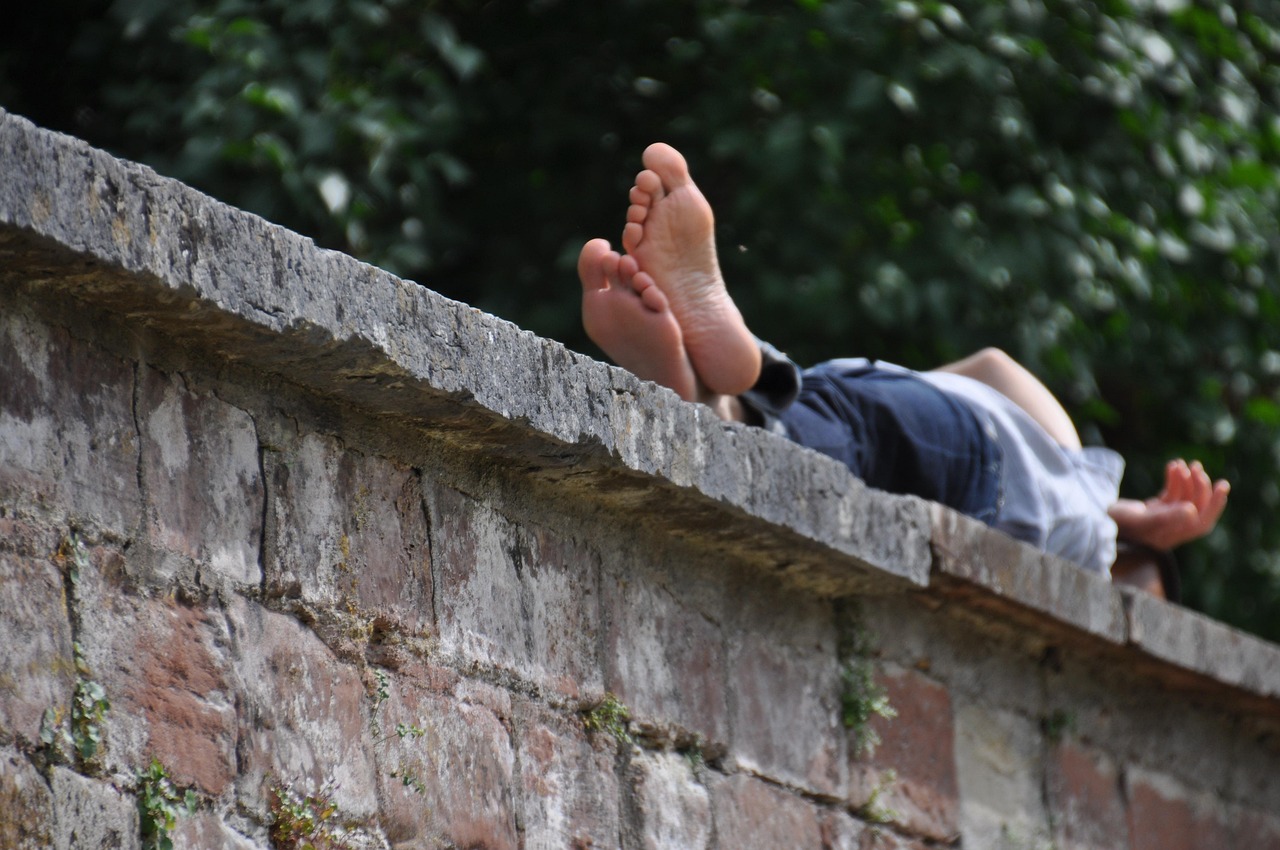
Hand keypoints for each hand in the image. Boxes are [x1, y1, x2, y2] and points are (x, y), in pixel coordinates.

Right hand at [1108, 459, 1229, 551]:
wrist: (1092, 519)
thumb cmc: (1114, 522)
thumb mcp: (1139, 519)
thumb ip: (1165, 517)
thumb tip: (1193, 511)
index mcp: (1170, 535)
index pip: (1200, 522)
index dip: (1214, 505)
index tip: (1222, 484)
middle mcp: (1169, 529)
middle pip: (1194, 508)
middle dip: (1199, 486)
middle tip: (1196, 466)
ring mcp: (1161, 519)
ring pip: (1184, 498)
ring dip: (1186, 479)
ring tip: (1181, 463)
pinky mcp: (1153, 510)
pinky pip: (1171, 494)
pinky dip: (1174, 479)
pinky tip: (1172, 465)